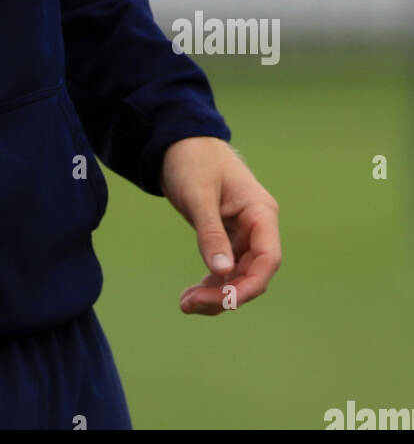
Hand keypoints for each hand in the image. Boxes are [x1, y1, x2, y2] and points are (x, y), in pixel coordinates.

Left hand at [159, 136, 280, 315]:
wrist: (177, 140)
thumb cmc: (192, 159)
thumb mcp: (199, 195)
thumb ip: (210, 233)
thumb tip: (222, 272)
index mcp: (260, 212)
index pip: (267, 259)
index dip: (250, 286)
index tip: (225, 301)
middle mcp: (256, 226)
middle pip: (252, 273)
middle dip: (225, 293)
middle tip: (189, 303)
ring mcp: (242, 232)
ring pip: (238, 275)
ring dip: (216, 292)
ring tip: (185, 303)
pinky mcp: (226, 235)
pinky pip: (225, 267)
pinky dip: (211, 282)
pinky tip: (191, 293)